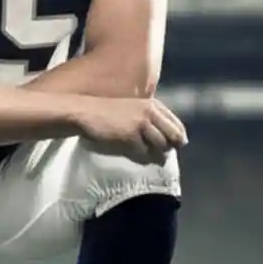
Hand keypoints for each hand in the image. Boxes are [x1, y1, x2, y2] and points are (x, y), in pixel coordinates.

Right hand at [73, 97, 188, 164]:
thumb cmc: (107, 114)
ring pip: (161, 147)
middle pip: (174, 137)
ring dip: (155, 154)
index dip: (177, 138)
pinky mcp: (131, 137)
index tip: (172, 146)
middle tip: (160, 154)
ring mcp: (141, 124)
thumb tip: (168, 143)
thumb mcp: (133, 109)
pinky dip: (142, 158)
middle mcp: (150, 113)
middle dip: (169, 148)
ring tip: (144, 155)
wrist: (85, 113)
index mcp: (153, 105)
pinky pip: (145, 154)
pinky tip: (133, 155)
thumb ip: (151, 120)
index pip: (177, 125)